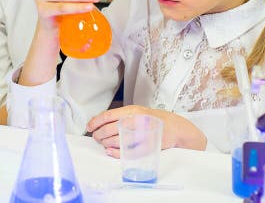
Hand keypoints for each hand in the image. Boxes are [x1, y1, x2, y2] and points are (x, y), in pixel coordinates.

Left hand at [86, 105, 207, 157]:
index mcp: (132, 111)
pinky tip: (110, 152)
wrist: (175, 127)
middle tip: (96, 137)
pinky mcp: (146, 147)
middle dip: (99, 135)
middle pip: (110, 130)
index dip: (95, 122)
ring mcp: (141, 135)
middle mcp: (136, 121)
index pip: (108, 116)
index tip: (89, 127)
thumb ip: (120, 116)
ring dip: (106, 144)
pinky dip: (116, 153)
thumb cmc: (152, 119)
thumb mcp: (136, 112)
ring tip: (104, 143)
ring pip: (117, 141)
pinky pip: (127, 152)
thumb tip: (99, 121)